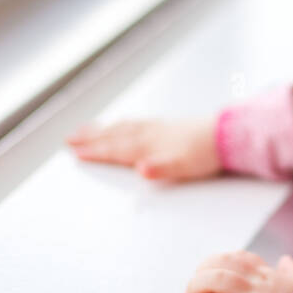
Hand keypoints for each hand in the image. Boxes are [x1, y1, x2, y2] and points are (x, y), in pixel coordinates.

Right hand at [66, 117, 220, 181]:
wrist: (225, 136)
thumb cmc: (204, 154)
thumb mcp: (183, 166)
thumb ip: (161, 168)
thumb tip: (141, 169)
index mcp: (149, 145)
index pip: (116, 149)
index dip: (95, 152)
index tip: (75, 154)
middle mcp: (148, 134)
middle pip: (113, 135)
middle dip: (90, 138)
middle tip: (68, 139)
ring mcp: (156, 127)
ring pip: (121, 127)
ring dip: (101, 129)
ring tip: (84, 129)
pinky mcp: (165, 125)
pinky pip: (134, 122)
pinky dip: (120, 123)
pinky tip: (120, 123)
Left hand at [184, 251, 292, 292]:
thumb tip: (285, 261)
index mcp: (277, 276)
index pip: (243, 259)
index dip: (220, 262)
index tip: (207, 270)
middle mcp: (267, 282)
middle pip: (226, 264)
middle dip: (203, 272)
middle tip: (191, 285)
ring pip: (221, 280)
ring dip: (198, 286)